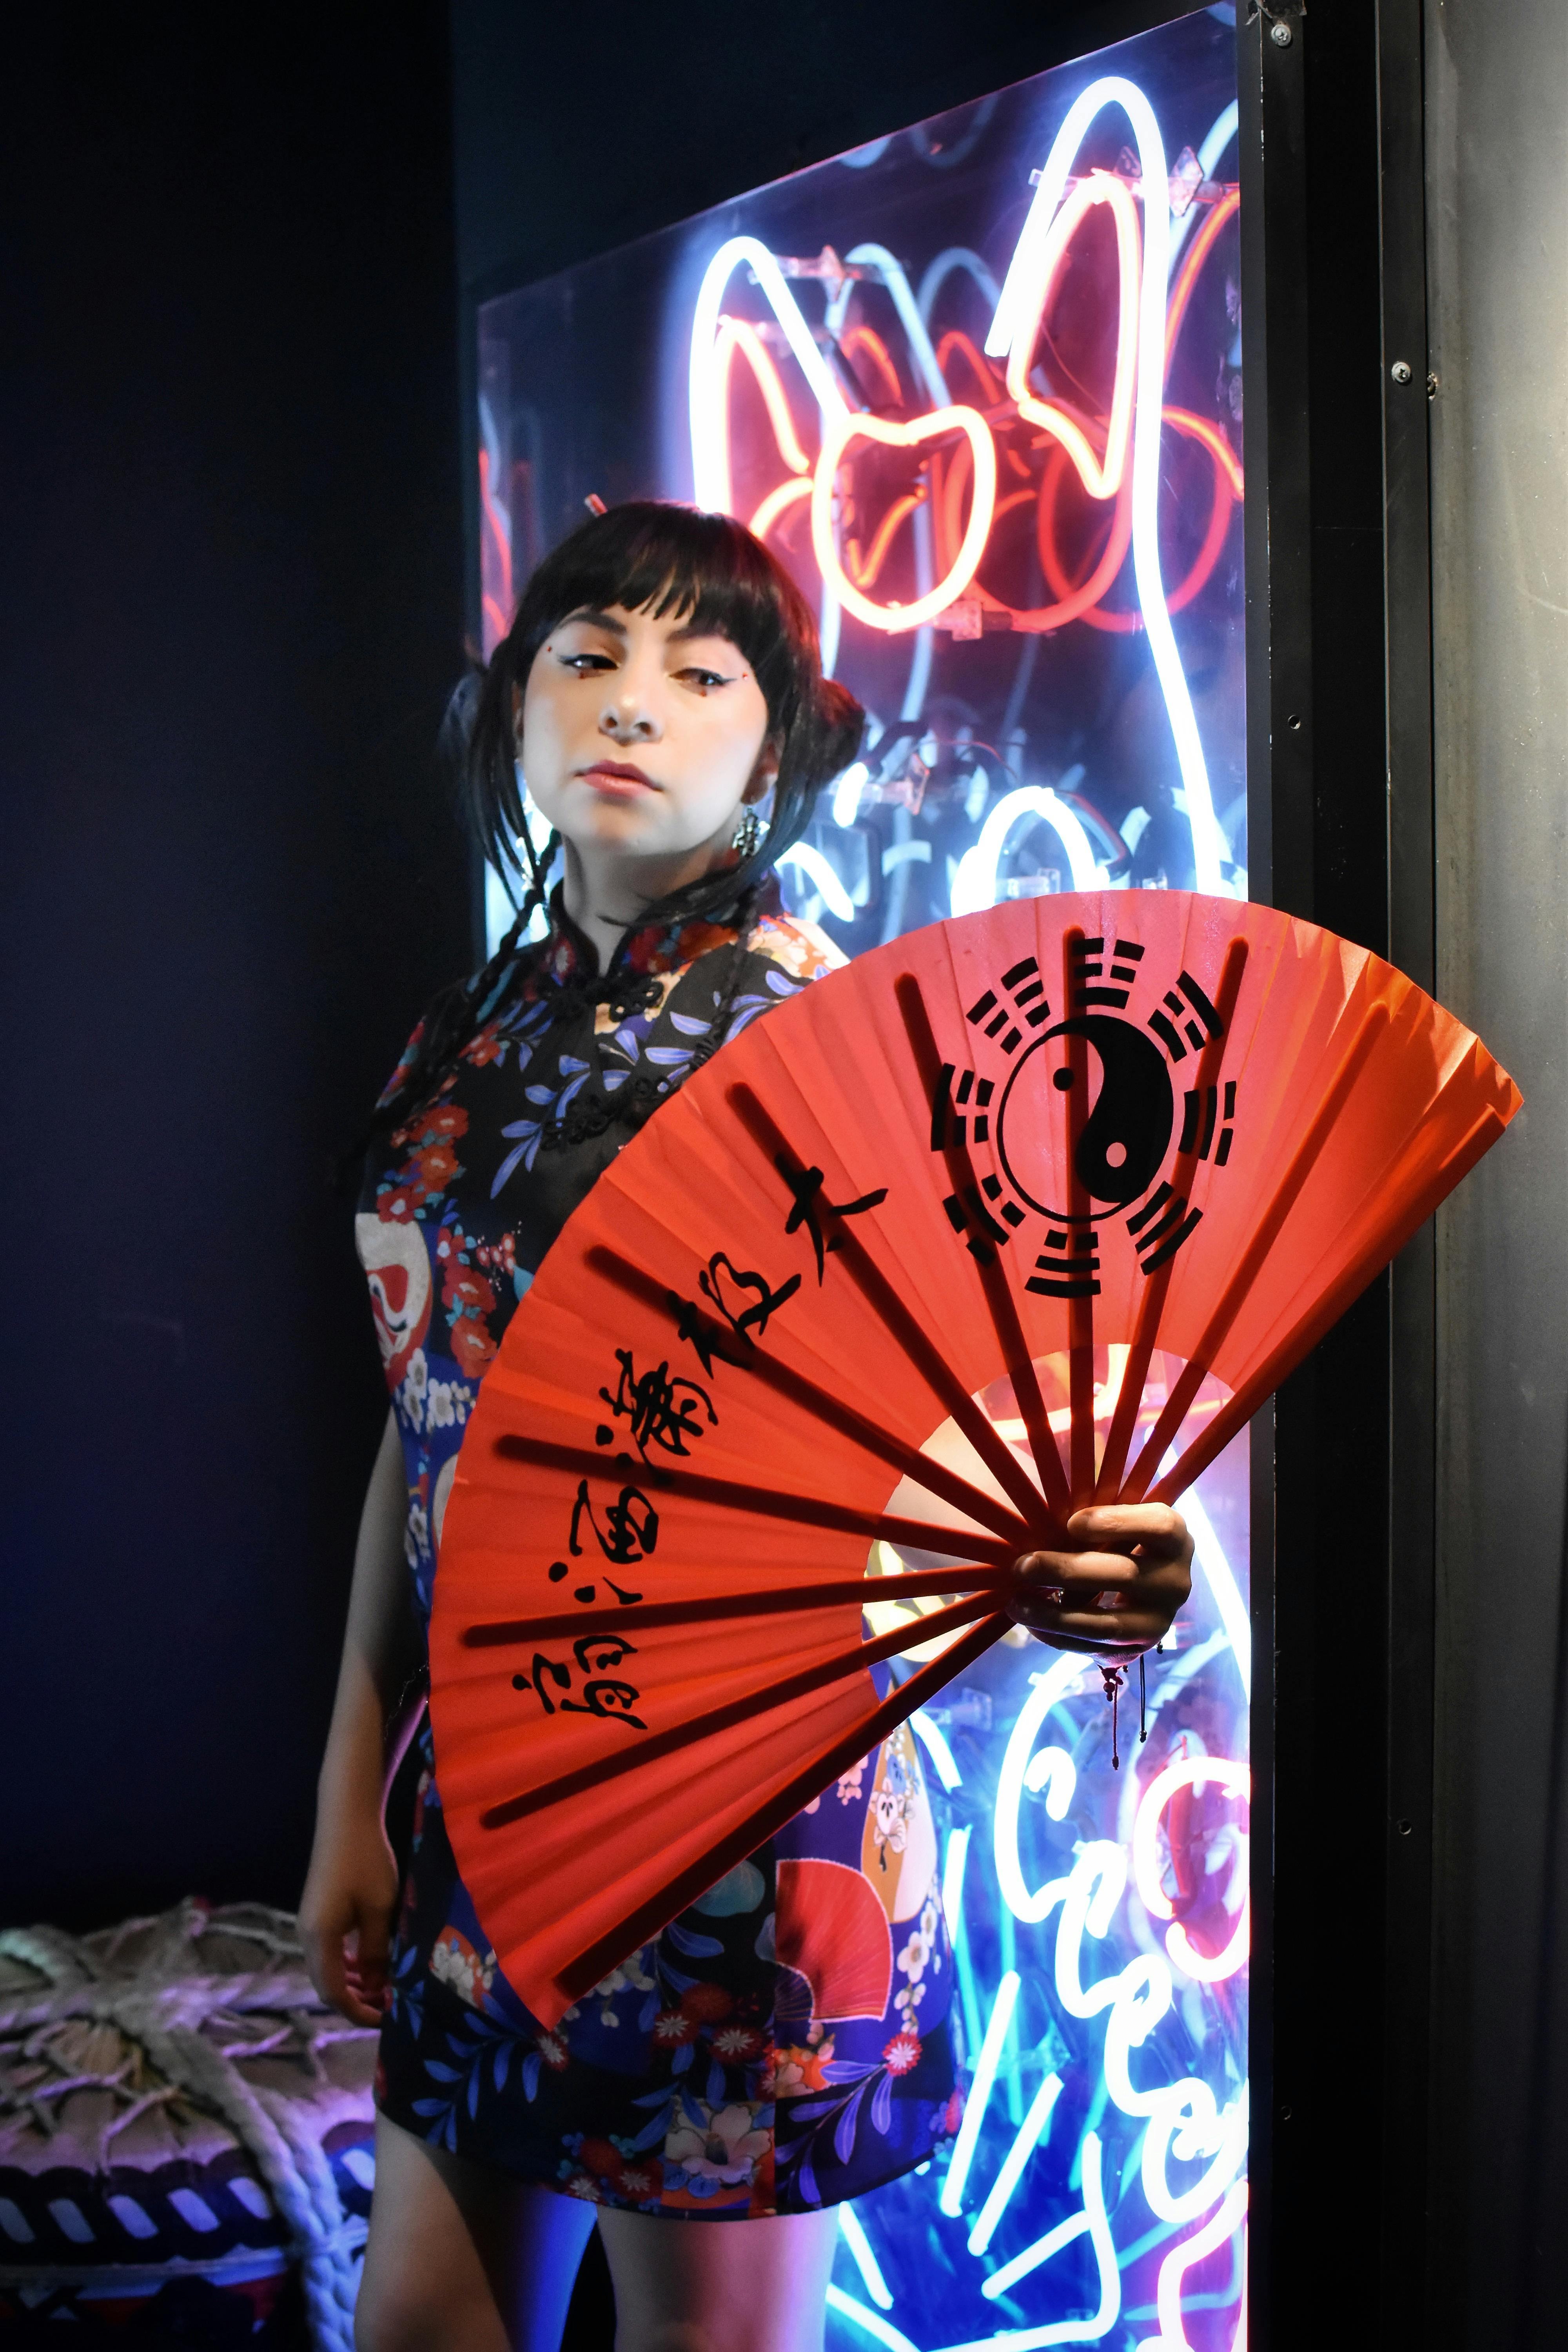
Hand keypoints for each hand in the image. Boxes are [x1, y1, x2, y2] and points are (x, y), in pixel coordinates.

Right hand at [298, 1814, 400, 2027]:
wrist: (346, 1819)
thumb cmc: (366, 1861)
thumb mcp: (379, 1909)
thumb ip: (377, 1951)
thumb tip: (378, 1987)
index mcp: (320, 1939)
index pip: (333, 1994)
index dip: (358, 2012)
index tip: (386, 2020)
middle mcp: (308, 1936)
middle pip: (327, 1985)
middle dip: (356, 2001)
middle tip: (389, 2007)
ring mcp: (311, 1924)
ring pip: (329, 1969)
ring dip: (353, 1984)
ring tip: (384, 1990)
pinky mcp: (319, 1913)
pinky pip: (332, 1951)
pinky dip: (350, 1964)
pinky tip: (372, 1963)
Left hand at [1008, 1504, 1192, 1656]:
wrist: (1139, 1587)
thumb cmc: (1117, 1538)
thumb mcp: (1113, 1519)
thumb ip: (1090, 1518)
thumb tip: (1039, 1525)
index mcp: (1175, 1538)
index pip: (1158, 1528)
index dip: (1116, 1523)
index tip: (1071, 1522)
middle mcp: (1175, 1582)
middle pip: (1125, 1576)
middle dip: (1067, 1571)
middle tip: (1024, 1565)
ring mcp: (1158, 1622)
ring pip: (1107, 1624)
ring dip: (1056, 1615)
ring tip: (1016, 1603)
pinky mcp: (1136, 1650)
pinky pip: (1093, 1648)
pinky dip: (1057, 1636)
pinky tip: (1028, 1621)